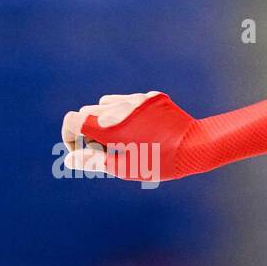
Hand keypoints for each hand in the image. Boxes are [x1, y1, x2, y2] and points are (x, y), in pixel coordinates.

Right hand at [60, 91, 194, 179]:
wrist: (196, 146)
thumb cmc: (159, 162)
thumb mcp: (124, 167)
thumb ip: (94, 161)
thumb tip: (70, 159)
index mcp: (107, 124)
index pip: (72, 121)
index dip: (70, 137)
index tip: (83, 152)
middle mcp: (119, 106)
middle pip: (89, 113)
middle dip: (90, 132)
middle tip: (108, 152)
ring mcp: (137, 99)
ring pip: (108, 104)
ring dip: (108, 121)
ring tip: (126, 141)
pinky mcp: (153, 98)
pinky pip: (131, 102)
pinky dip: (128, 115)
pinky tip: (145, 130)